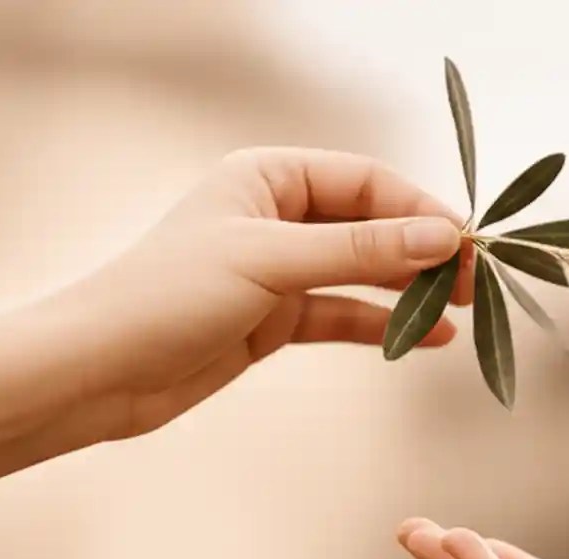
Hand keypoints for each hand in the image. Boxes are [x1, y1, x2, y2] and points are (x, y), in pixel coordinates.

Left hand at [43, 147, 473, 439]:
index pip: (367, 181)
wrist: (98, 372)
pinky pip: (342, 314)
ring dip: (407, 291)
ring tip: (456, 312)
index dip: (419, 209)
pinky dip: (381, 325)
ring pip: (361, 273)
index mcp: (269, 176)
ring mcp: (278, 269)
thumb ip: (359, 252)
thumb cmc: (168, 295)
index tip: (464, 245)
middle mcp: (277, 215)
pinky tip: (424, 339)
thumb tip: (441, 238)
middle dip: (420, 252)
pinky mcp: (274, 319)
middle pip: (370, 225)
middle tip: (469, 283)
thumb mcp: (272, 263)